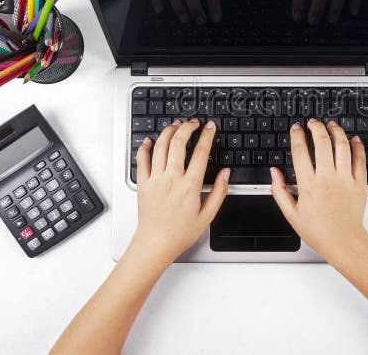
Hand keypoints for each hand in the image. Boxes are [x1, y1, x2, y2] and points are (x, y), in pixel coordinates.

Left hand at [133, 119, 229, 264]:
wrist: (155, 244)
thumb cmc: (180, 233)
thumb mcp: (208, 215)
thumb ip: (219, 192)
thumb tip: (226, 173)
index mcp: (190, 186)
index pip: (201, 153)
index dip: (207, 136)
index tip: (210, 127)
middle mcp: (171, 179)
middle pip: (179, 143)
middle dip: (187, 127)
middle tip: (193, 123)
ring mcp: (155, 179)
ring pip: (160, 146)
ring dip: (168, 132)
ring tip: (176, 126)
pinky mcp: (143, 183)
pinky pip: (141, 159)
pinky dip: (144, 146)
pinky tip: (150, 141)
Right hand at [270, 119, 367, 262]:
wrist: (343, 242)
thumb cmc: (318, 231)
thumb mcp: (291, 213)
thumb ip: (279, 190)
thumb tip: (274, 172)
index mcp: (308, 185)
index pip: (300, 151)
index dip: (297, 135)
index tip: (296, 129)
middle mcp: (327, 178)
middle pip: (322, 142)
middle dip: (316, 127)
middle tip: (313, 123)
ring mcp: (345, 179)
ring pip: (342, 146)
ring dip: (336, 131)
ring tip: (331, 125)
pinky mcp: (359, 183)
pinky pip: (360, 158)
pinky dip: (357, 146)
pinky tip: (353, 139)